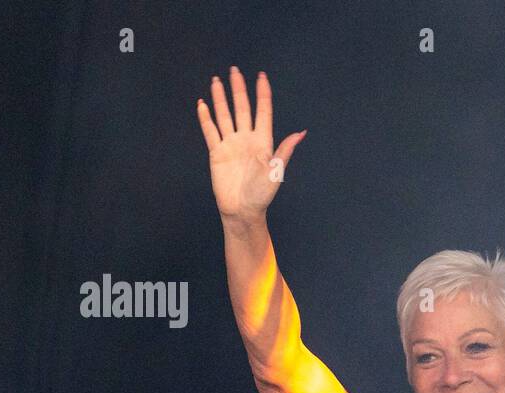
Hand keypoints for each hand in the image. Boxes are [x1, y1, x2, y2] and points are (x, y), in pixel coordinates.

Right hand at [196, 66, 304, 223]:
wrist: (242, 211)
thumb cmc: (262, 195)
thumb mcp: (276, 172)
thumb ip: (285, 150)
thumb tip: (301, 133)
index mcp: (263, 142)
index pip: (263, 111)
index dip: (262, 93)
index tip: (261, 76)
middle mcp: (247, 139)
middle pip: (242, 108)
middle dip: (238, 89)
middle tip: (234, 70)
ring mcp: (231, 144)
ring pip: (225, 115)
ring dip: (220, 98)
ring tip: (217, 80)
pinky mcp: (216, 152)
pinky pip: (210, 131)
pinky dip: (205, 117)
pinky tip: (203, 104)